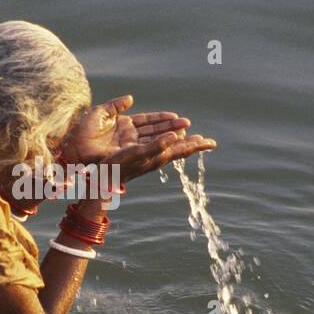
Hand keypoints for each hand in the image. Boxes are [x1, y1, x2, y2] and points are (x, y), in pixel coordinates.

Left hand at [57, 95, 190, 165]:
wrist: (72, 148)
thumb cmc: (81, 132)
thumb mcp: (100, 112)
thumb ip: (116, 105)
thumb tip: (130, 98)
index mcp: (125, 127)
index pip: (148, 122)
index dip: (163, 119)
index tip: (178, 117)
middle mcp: (131, 138)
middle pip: (157, 132)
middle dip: (175, 129)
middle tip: (191, 126)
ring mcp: (131, 146)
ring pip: (158, 141)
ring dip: (175, 138)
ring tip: (193, 137)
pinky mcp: (130, 153)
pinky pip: (150, 147)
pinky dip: (162, 142)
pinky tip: (175, 138)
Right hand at [100, 127, 215, 185]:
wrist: (102, 177)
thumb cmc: (118, 166)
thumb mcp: (137, 154)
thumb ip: (156, 145)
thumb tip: (175, 137)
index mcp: (159, 157)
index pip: (182, 150)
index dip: (196, 145)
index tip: (211, 143)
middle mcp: (156, 157)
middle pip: (180, 149)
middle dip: (193, 144)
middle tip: (209, 142)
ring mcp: (147, 155)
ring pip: (170, 146)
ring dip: (182, 140)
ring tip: (192, 137)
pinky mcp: (138, 152)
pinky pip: (158, 143)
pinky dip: (166, 138)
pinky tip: (166, 137)